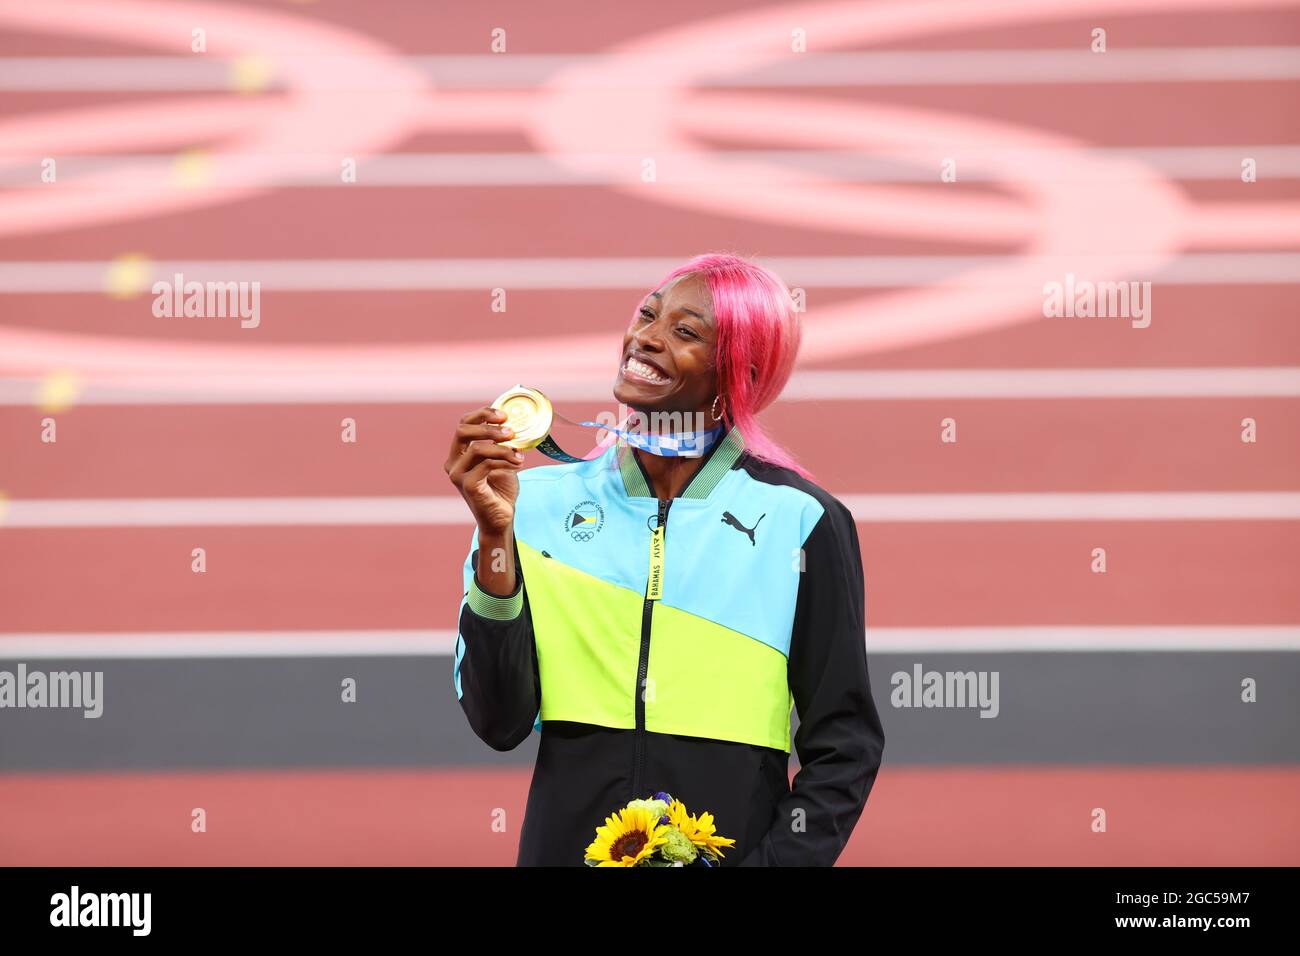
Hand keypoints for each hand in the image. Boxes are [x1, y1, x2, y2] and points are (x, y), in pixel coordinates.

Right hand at [445, 406, 525, 535]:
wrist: (501, 519)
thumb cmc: (500, 490)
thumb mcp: (501, 460)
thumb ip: (501, 444)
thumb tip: (513, 423)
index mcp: (459, 454)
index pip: (464, 424)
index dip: (482, 414)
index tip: (503, 416)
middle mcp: (453, 463)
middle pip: (462, 431)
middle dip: (488, 427)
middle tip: (510, 431)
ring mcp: (458, 475)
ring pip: (477, 448)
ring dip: (502, 447)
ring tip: (519, 454)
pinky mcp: (468, 486)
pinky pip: (487, 464)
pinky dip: (505, 460)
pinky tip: (517, 464)